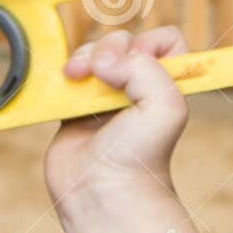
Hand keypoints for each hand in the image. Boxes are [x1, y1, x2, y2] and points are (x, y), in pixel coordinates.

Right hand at [44, 26, 189, 212]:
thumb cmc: (141, 158)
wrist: (104, 192)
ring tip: (77, 76)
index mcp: (167, 83)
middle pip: (123, 41)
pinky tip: (66, 83)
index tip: (137, 60)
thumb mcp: (166, 107)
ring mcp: (106, 95)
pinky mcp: (77, 106)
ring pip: (94, 53)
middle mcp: (139, 86)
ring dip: (83, 57)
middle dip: (109, 47)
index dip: (151, 42)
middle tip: (101, 71)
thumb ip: (145, 68)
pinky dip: (64, 73)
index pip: (166, 40)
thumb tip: (102, 60)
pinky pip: (69, 74)